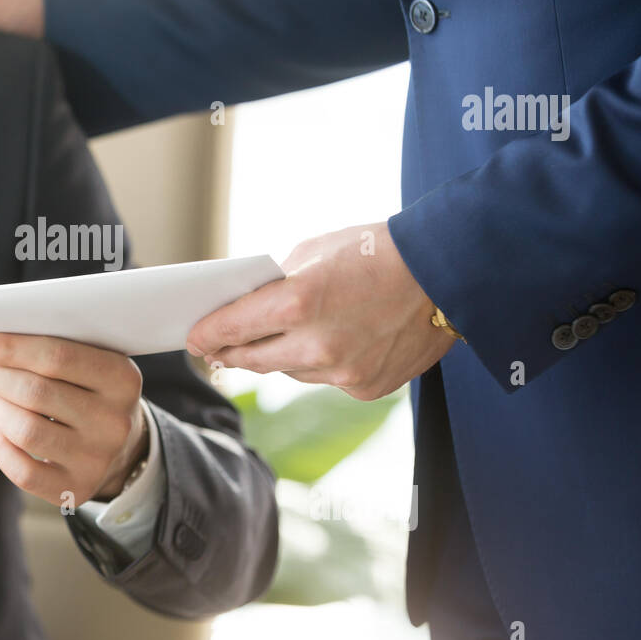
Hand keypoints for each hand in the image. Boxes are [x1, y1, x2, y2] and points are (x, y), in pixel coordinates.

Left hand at [0, 333, 147, 506]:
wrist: (122, 445)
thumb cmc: (90, 390)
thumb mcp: (91, 362)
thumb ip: (51, 349)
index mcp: (122, 379)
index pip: (58, 357)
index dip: (11, 349)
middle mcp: (114, 422)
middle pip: (36, 393)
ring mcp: (96, 459)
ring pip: (26, 431)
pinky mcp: (76, 489)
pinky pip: (22, 471)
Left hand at [187, 222, 455, 399]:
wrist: (448, 272)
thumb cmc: (377, 250)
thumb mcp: (314, 251)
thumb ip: (277, 284)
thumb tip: (249, 307)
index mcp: (297, 302)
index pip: (232, 328)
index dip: (207, 335)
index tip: (192, 339)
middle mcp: (316, 345)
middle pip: (253, 359)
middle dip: (231, 353)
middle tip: (215, 350)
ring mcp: (342, 373)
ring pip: (291, 371)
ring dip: (281, 355)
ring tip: (277, 341)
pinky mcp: (365, 389)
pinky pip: (326, 379)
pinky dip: (323, 364)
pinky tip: (333, 343)